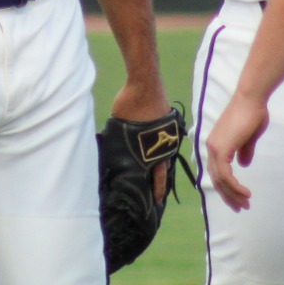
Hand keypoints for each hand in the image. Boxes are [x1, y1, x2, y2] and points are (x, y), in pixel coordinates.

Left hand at [108, 81, 175, 201]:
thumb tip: (116, 158)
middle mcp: (165, 143)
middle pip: (164, 168)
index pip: (158, 176)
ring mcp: (167, 131)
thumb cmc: (129, 106)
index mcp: (155, 149)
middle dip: (160, 182)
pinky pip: (164, 139)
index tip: (156, 202)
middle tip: (158, 195)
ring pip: (166, 154)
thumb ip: (121, 145)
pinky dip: (161, 147)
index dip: (157, 190)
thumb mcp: (120, 129)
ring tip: (158, 176)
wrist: (144, 82)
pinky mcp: (167, 120)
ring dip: (161, 164)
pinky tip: (157, 149)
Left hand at [205, 95, 269, 210]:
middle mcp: (211, 147)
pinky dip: (235, 187)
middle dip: (228, 196)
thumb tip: (243, 164)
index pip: (217, 171)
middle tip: (240, 208)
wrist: (251, 99)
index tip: (237, 198)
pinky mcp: (221, 150)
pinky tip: (245, 193)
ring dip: (233, 195)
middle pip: (216, 179)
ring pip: (220, 180)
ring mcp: (214, 148)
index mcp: (216, 143)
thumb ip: (244, 150)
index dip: (226, 187)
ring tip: (245, 204)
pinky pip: (226, 176)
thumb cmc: (253, 113)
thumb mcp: (249, 137)